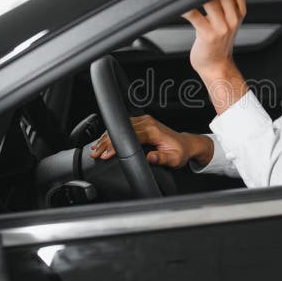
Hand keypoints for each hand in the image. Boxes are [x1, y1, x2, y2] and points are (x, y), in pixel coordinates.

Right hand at [89, 114, 212, 167]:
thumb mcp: (174, 159)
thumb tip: (150, 157)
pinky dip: (113, 134)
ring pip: (120, 127)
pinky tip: (105, 141)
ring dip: (107, 137)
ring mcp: (145, 121)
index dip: (115, 145)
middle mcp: (147, 123)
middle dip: (106, 142)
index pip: (129, 136)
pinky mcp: (143, 123)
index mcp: (153, 130)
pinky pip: (124, 127)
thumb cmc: (180, 152)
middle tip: (95, 152)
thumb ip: (162, 158)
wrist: (186, 144)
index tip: (106, 154)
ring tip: (96, 148)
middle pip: (121, 130)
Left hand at [181, 0, 245, 75]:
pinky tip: (176, 4)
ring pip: (210, 0)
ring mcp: (222, 27)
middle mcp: (233, 17)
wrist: (217, 66)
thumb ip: (225, 2)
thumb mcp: (228, 20)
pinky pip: (194, 15)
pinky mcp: (208, 35)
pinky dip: (184, 8)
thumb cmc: (218, 41)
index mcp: (239, 11)